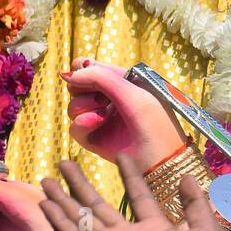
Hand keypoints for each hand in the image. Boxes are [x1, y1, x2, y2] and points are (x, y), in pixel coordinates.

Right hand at [39, 153, 224, 230]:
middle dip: (82, 184)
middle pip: (100, 205)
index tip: (122, 155)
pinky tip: (45, 203)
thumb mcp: (207, 230)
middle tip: (66, 163)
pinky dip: (59, 220)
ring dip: (63, 198)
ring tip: (47, 178)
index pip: (140, 196)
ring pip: (82, 217)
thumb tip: (186, 176)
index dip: (131, 176)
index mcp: (158, 230)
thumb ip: (196, 203)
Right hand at [63, 59, 185, 170]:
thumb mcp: (133, 94)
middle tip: (98, 96)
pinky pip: (74, 126)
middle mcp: (111, 100)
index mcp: (125, 84)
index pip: (95, 67)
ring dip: (83, 105)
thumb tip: (69, 73)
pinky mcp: (94, 139)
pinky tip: (96, 123)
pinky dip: (81, 123)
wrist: (161, 162)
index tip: (82, 69)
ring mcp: (102, 119)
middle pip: (78, 85)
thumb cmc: (154, 124)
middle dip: (82, 87)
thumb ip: (102, 78)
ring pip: (73, 105)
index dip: (84, 67)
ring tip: (103, 113)